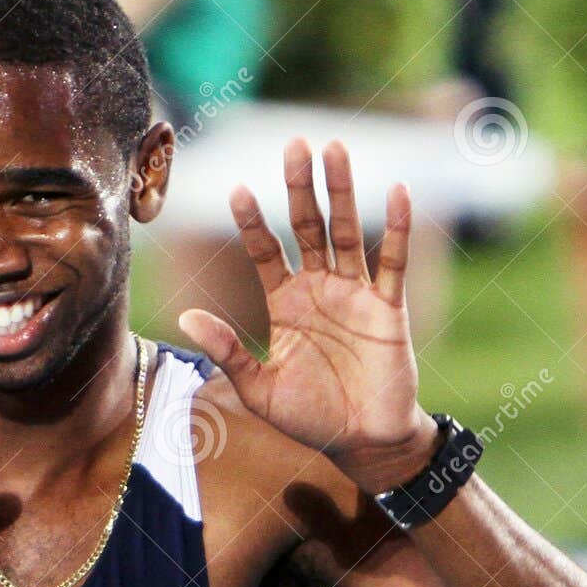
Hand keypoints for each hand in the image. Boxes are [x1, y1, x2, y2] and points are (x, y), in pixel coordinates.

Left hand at [179, 138, 437, 493]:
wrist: (361, 443)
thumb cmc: (309, 417)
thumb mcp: (258, 389)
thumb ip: (227, 351)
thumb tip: (186, 317)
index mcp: (285, 303)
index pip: (266, 251)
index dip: (253, 223)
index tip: (238, 189)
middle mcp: (318, 289)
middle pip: (307, 227)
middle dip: (300, 187)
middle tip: (294, 143)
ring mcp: (355, 294)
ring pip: (346, 233)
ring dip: (342, 192)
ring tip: (335, 149)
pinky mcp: (388, 309)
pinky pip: (392, 263)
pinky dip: (397, 229)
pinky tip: (400, 191)